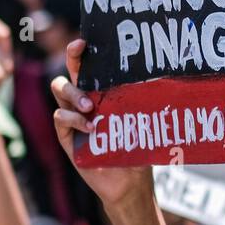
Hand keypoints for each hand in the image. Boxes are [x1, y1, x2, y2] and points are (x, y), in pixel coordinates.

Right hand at [50, 38, 154, 205]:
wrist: (129, 181)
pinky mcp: (66, 136)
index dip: (80, 53)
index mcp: (99, 94)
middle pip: (68, 74)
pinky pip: (60, 118)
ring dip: (73, 95)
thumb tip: (164, 79)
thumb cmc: (136, 148)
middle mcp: (82, 101)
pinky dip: (73, 119)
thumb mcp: (140, 121)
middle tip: (83, 67)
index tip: (83, 42)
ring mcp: (72, 118)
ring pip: (60, 91)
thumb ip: (141, 102)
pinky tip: (90, 127)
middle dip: (72, 63)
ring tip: (91, 106)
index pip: (86, 68)